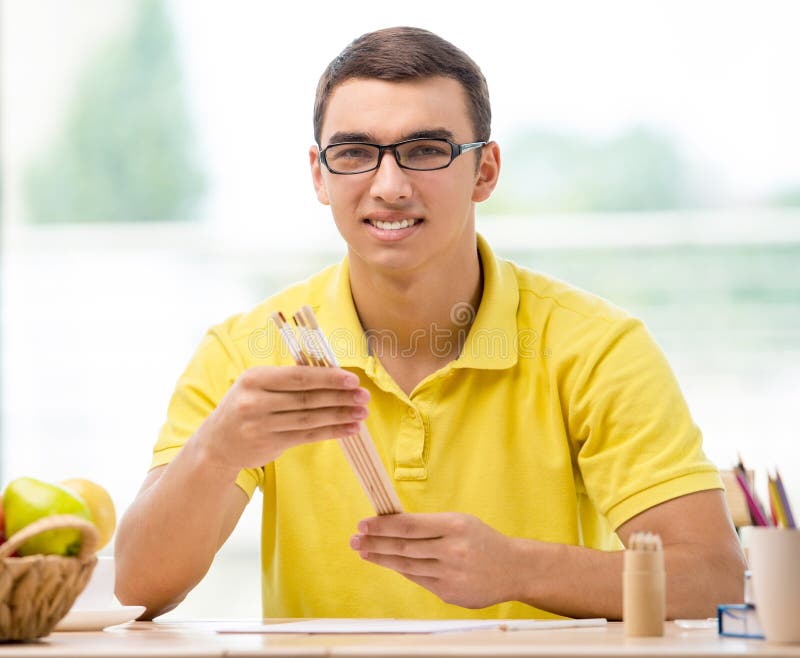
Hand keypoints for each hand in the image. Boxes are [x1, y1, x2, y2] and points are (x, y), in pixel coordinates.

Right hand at [197, 366, 368, 471]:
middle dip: (339, 397)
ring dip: (340, 415)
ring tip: (361, 413)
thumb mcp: (257, 384)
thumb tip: (332, 372)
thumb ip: (288, 378)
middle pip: (306, 398)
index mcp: (254, 378)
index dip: (328, 378)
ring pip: (310, 419)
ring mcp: (261, 425)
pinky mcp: (269, 444)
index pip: (298, 376)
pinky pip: (307, 437)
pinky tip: (349, 429)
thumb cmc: (246, 405)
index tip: (352, 379)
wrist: (217, 443)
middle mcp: (255, 401)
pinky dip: (331, 432)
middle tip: (363, 396)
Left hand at [350, 512, 519, 608]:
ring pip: (407, 567)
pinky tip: (389, 564)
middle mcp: (452, 550)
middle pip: (404, 547)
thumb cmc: (482, 540)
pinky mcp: (450, 593)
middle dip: (375, 543)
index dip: (383, 526)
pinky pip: (419, 580)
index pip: (409, 526)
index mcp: (454, 526)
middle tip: (355, 539)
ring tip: (364, 552)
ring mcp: (451, 574)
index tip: (363, 524)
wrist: (513, 568)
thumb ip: (429, 525)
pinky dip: (402, 571)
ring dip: (382, 559)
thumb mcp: (460, 522)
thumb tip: (391, 525)